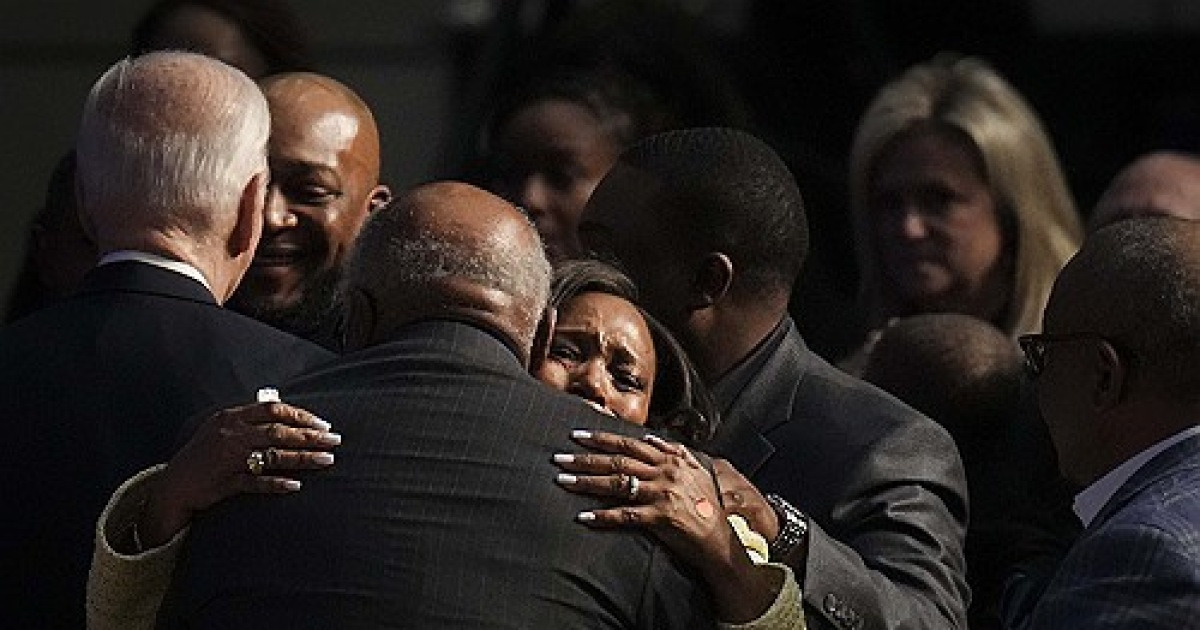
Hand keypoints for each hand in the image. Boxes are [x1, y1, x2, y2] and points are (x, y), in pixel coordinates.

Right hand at [139, 401, 339, 546]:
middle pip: (278, 432)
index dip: (301, 415)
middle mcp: (231, 435)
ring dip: (302, 458)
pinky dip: (276, 484)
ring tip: (327, 460)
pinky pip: (255, 483)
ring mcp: (228, 459)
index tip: (323, 424)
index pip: (273, 410)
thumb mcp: (221, 427)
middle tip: (335, 440)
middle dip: (310, 436)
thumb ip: (249, 418)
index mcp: (231, 417)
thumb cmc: (203, 454)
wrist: (173, 485)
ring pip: (272, 456)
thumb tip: (281, 406)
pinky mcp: (224, 483)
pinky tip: (295, 485)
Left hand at [555, 431, 784, 622]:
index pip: (629, 444)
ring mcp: (662, 493)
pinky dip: (603, 515)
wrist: (722, 537)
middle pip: (617, 460)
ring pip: (616, 483)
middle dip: (585, 457)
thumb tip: (651, 437)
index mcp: (671, 458)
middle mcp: (665, 472)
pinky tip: (584, 516)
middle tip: (559, 457)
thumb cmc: (707, 505)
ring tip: (562, 480)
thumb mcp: (695, 470)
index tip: (578, 434)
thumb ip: (674, 452)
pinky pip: (625, 515)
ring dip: (586, 482)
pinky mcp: (660, 517)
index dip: (601, 438)